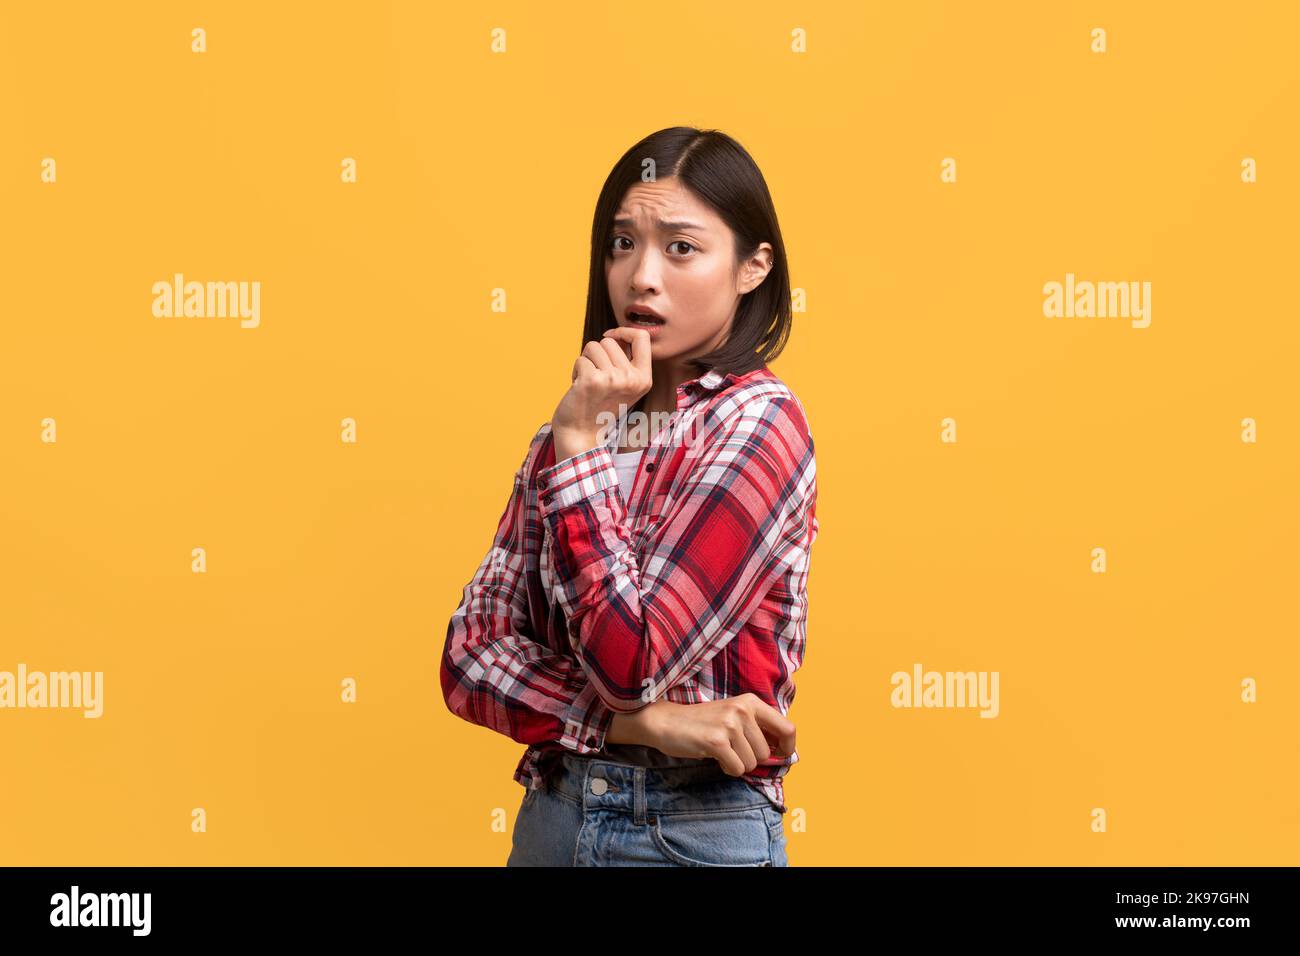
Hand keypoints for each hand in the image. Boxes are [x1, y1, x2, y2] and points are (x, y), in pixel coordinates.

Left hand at [549, 327, 652, 460]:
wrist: (581, 434)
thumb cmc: (599, 406)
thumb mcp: (624, 385)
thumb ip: (625, 361)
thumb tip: (616, 334)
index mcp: (644, 379)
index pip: (642, 337)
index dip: (624, 331)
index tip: (611, 336)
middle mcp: (632, 379)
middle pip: (610, 341)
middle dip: (597, 353)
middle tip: (596, 376)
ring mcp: (613, 380)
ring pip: (593, 346)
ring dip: (586, 361)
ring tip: (588, 382)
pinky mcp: (592, 381)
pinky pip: (580, 359)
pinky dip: (575, 371)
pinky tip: (579, 388)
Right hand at [609, 695, 796, 777]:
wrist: (666, 721)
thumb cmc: (702, 723)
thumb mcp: (734, 716)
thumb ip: (758, 728)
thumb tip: (783, 751)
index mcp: (751, 702)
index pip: (787, 728)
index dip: (788, 747)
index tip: (780, 755)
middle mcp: (743, 710)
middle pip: (766, 753)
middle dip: (750, 759)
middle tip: (731, 749)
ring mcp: (730, 725)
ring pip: (751, 764)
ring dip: (737, 763)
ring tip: (720, 750)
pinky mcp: (716, 741)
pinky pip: (736, 769)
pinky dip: (726, 768)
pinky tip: (714, 756)